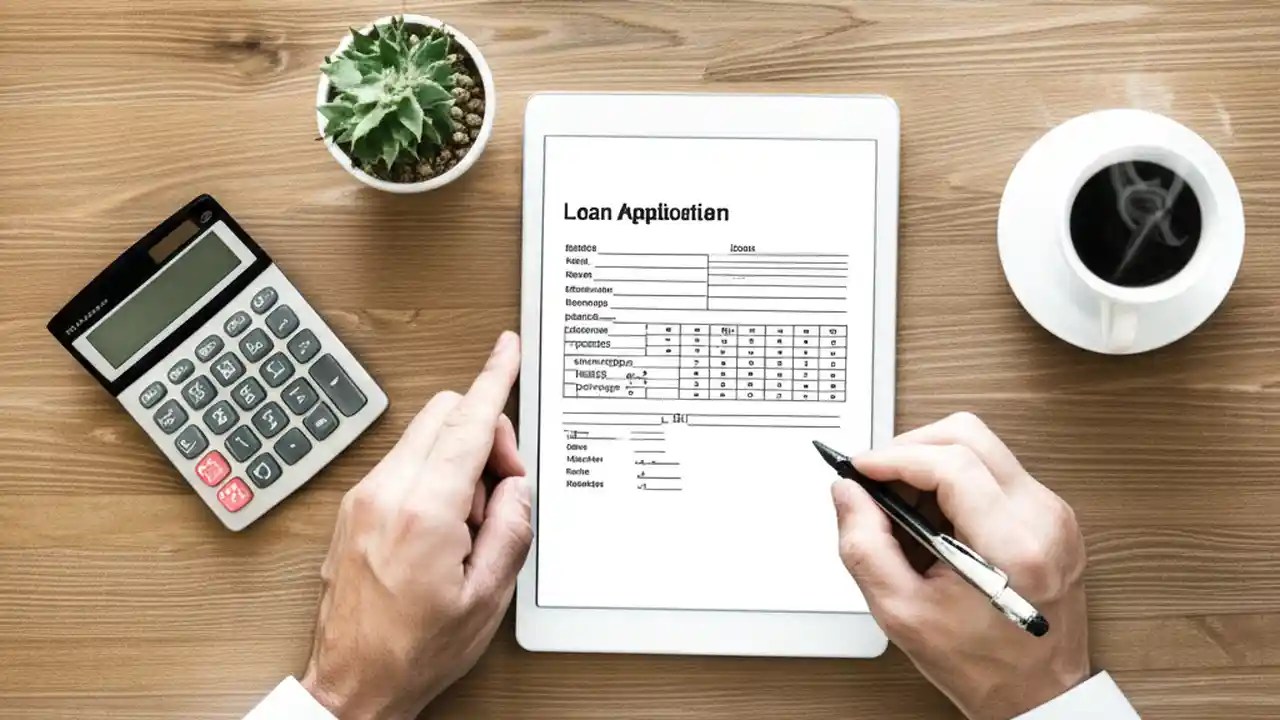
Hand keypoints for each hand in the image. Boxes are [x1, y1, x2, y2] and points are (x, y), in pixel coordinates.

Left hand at [301, 332, 531, 719]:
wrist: (353, 682)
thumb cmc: (413, 651)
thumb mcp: (489, 597)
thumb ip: (512, 528)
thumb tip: (515, 486)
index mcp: (423, 511)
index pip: (466, 423)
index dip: (493, 379)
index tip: (506, 351)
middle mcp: (385, 493)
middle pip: (442, 414)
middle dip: (484, 432)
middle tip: (503, 488)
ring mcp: (363, 498)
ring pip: (423, 437)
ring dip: (459, 460)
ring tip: (469, 525)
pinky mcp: (353, 508)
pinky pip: (404, 463)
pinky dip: (433, 476)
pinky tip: (444, 528)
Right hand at [832, 413, 1088, 719]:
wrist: (1039, 693)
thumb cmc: (982, 665)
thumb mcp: (902, 613)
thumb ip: (865, 546)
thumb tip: (848, 493)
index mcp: (1012, 545)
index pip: (951, 462)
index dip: (896, 456)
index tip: (861, 468)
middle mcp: (1042, 518)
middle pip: (969, 434)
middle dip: (912, 446)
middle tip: (878, 477)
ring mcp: (1053, 513)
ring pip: (983, 446)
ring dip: (933, 461)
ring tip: (904, 503)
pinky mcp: (1052, 515)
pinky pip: (996, 470)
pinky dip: (956, 478)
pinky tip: (934, 516)